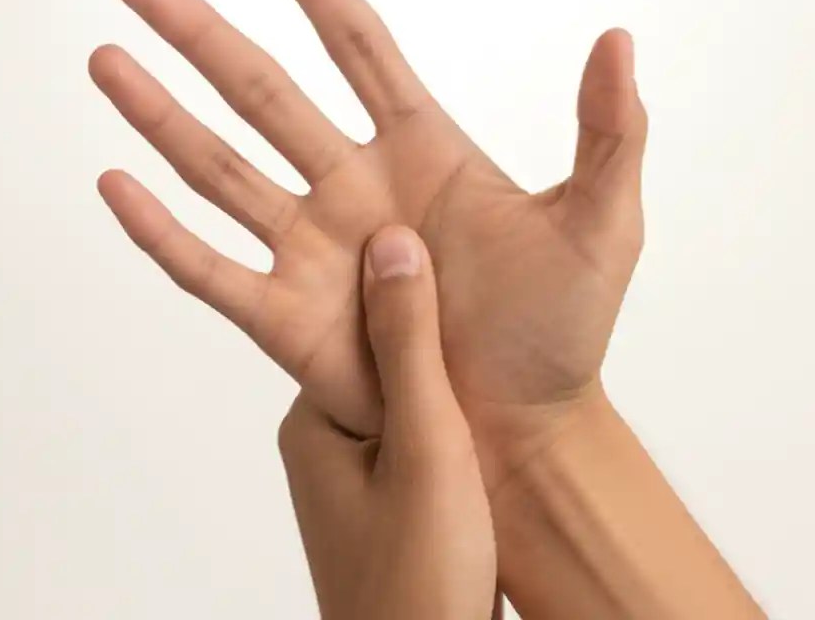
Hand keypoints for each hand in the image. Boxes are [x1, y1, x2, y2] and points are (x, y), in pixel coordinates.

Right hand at [93, 0, 646, 480]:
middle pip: (264, 92)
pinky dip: (160, 231)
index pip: (357, 46)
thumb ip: (609, 132)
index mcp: (422, 150)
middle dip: (201, 33)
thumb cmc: (563, 332)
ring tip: (106, 58)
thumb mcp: (602, 225)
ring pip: (221, 168)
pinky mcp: (289, 321)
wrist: (526, 428)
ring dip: (161, 115)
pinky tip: (115, 184)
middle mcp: (354, 189)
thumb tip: (618, 40)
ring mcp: (315, 251)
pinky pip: (211, 271)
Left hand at [278, 226, 496, 619]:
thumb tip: (394, 244)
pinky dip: (453, 415)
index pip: (353, 318)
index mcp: (313, 421)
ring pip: (403, 395)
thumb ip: (411, 347)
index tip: (449, 235)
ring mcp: (352, 477)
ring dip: (446, 371)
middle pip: (378, 351)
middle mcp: (323, 444)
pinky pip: (418, 434)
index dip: (403, 277)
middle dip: (427, 320)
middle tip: (489, 283)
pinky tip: (495, 413)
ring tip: (501, 342)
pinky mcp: (385, 504)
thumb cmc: (417, 579)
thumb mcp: (427, 448)